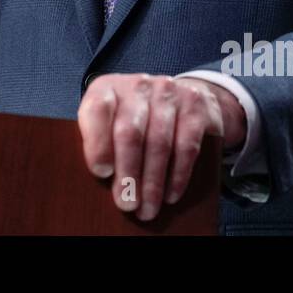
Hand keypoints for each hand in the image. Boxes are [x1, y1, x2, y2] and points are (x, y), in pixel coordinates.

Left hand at [77, 73, 245, 220]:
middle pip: (130, 132)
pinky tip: (170, 194)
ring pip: (159, 142)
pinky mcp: (195, 106)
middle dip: (128, 173)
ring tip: (148, 207)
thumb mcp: (110, 121)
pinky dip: (178, 175)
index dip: (98, 142)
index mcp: (107, 88)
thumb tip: (103, 181)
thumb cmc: (134, 117)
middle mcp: (137, 85)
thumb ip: (101, 141)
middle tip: (127, 203)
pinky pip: (187, 146)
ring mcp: (168, 92)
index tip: (101, 173)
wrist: (179, 96)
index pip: (98, 110)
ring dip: (153, 182)